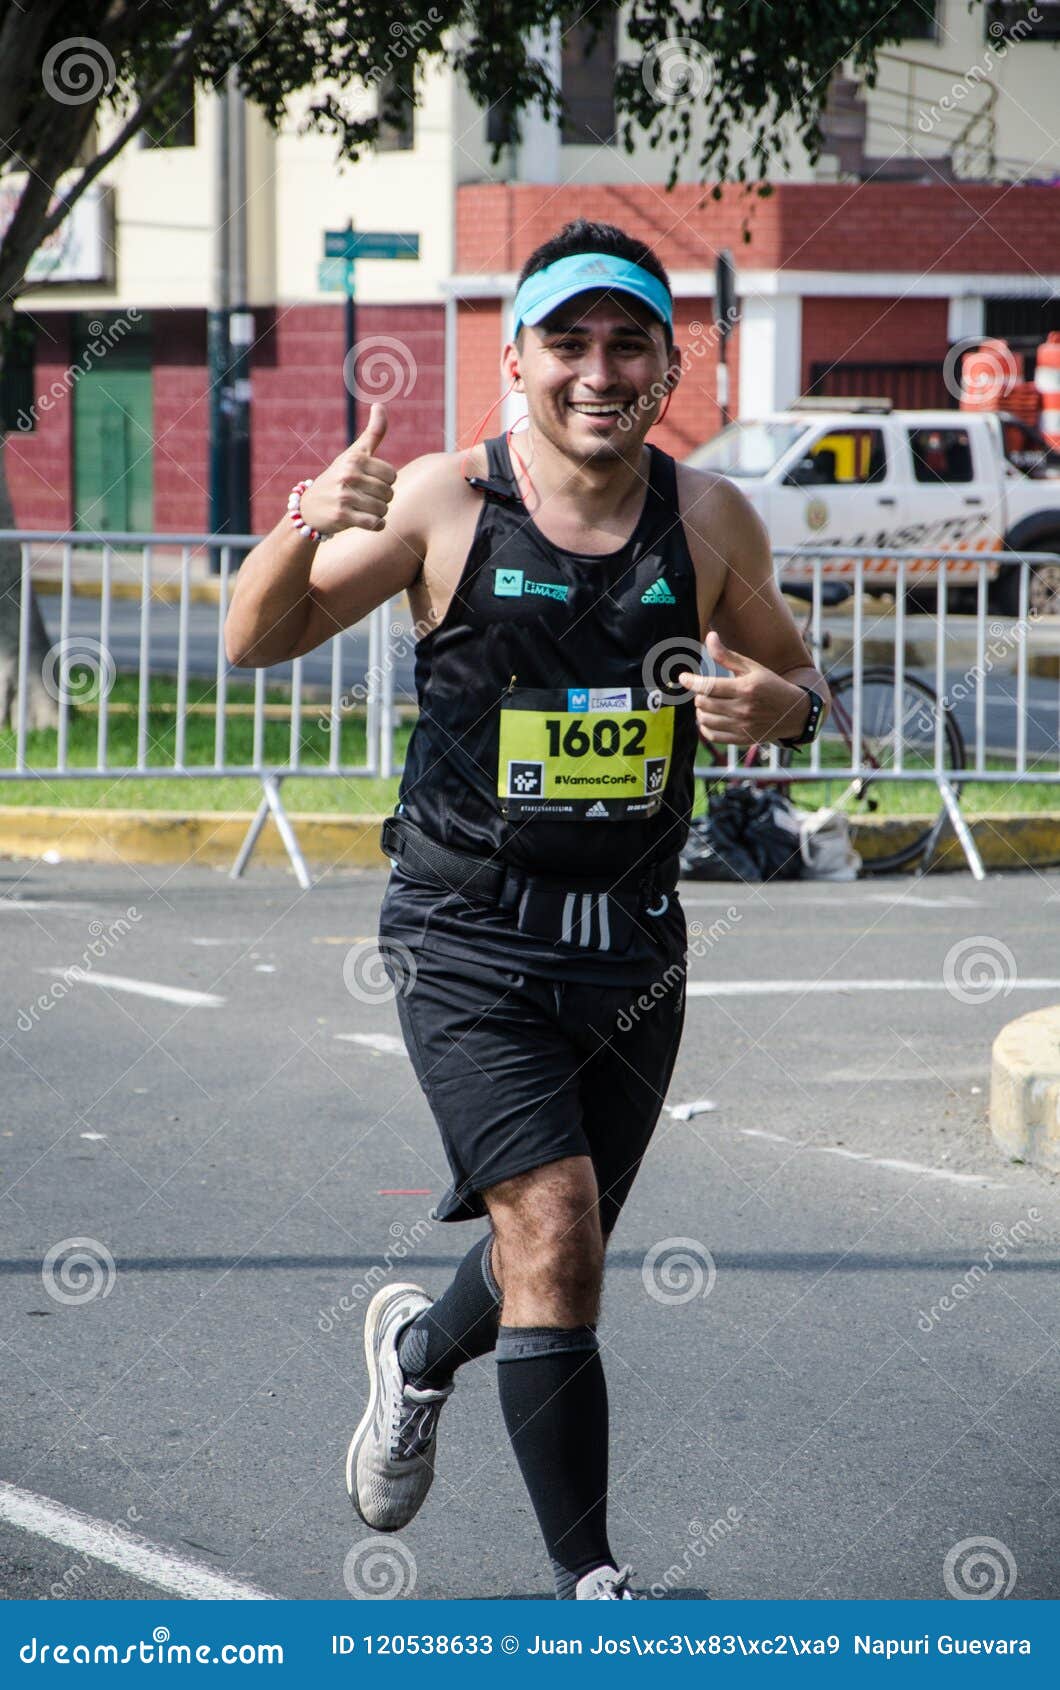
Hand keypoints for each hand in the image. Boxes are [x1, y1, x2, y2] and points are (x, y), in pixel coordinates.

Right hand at [299, 404, 396, 536]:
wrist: (310, 507)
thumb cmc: (338, 477)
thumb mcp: (354, 454)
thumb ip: (373, 432)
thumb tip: (380, 404)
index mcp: (355, 459)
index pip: (392, 475)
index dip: (385, 482)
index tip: (370, 482)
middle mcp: (349, 475)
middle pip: (389, 494)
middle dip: (381, 499)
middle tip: (364, 497)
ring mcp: (344, 496)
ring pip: (383, 510)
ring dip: (378, 513)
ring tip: (362, 508)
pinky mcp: (342, 516)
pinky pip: (375, 524)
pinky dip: (375, 525)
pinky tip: (365, 521)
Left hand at [678, 631, 809, 745]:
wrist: (793, 713)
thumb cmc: (770, 685)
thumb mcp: (752, 668)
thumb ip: (727, 655)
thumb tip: (709, 636)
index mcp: (745, 688)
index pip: (709, 686)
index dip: (691, 681)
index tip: (683, 677)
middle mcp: (743, 709)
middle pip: (704, 703)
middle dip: (699, 694)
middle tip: (704, 690)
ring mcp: (742, 726)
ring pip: (705, 719)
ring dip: (700, 710)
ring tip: (707, 703)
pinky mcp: (741, 739)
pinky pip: (712, 736)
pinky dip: (705, 727)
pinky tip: (709, 718)